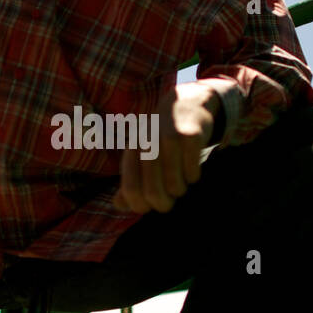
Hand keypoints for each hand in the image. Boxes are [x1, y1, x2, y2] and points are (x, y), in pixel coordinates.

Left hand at [112, 82, 220, 213]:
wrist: (188, 106)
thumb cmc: (162, 139)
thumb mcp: (142, 156)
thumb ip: (130, 181)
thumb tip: (118, 205)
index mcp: (132, 150)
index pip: (131, 190)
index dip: (140, 205)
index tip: (149, 206)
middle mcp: (147, 143)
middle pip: (153, 192)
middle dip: (163, 204)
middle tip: (169, 202)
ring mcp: (169, 138)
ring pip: (175, 186)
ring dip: (180, 191)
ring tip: (181, 183)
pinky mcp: (191, 136)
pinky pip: (192, 173)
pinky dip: (194, 177)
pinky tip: (192, 170)